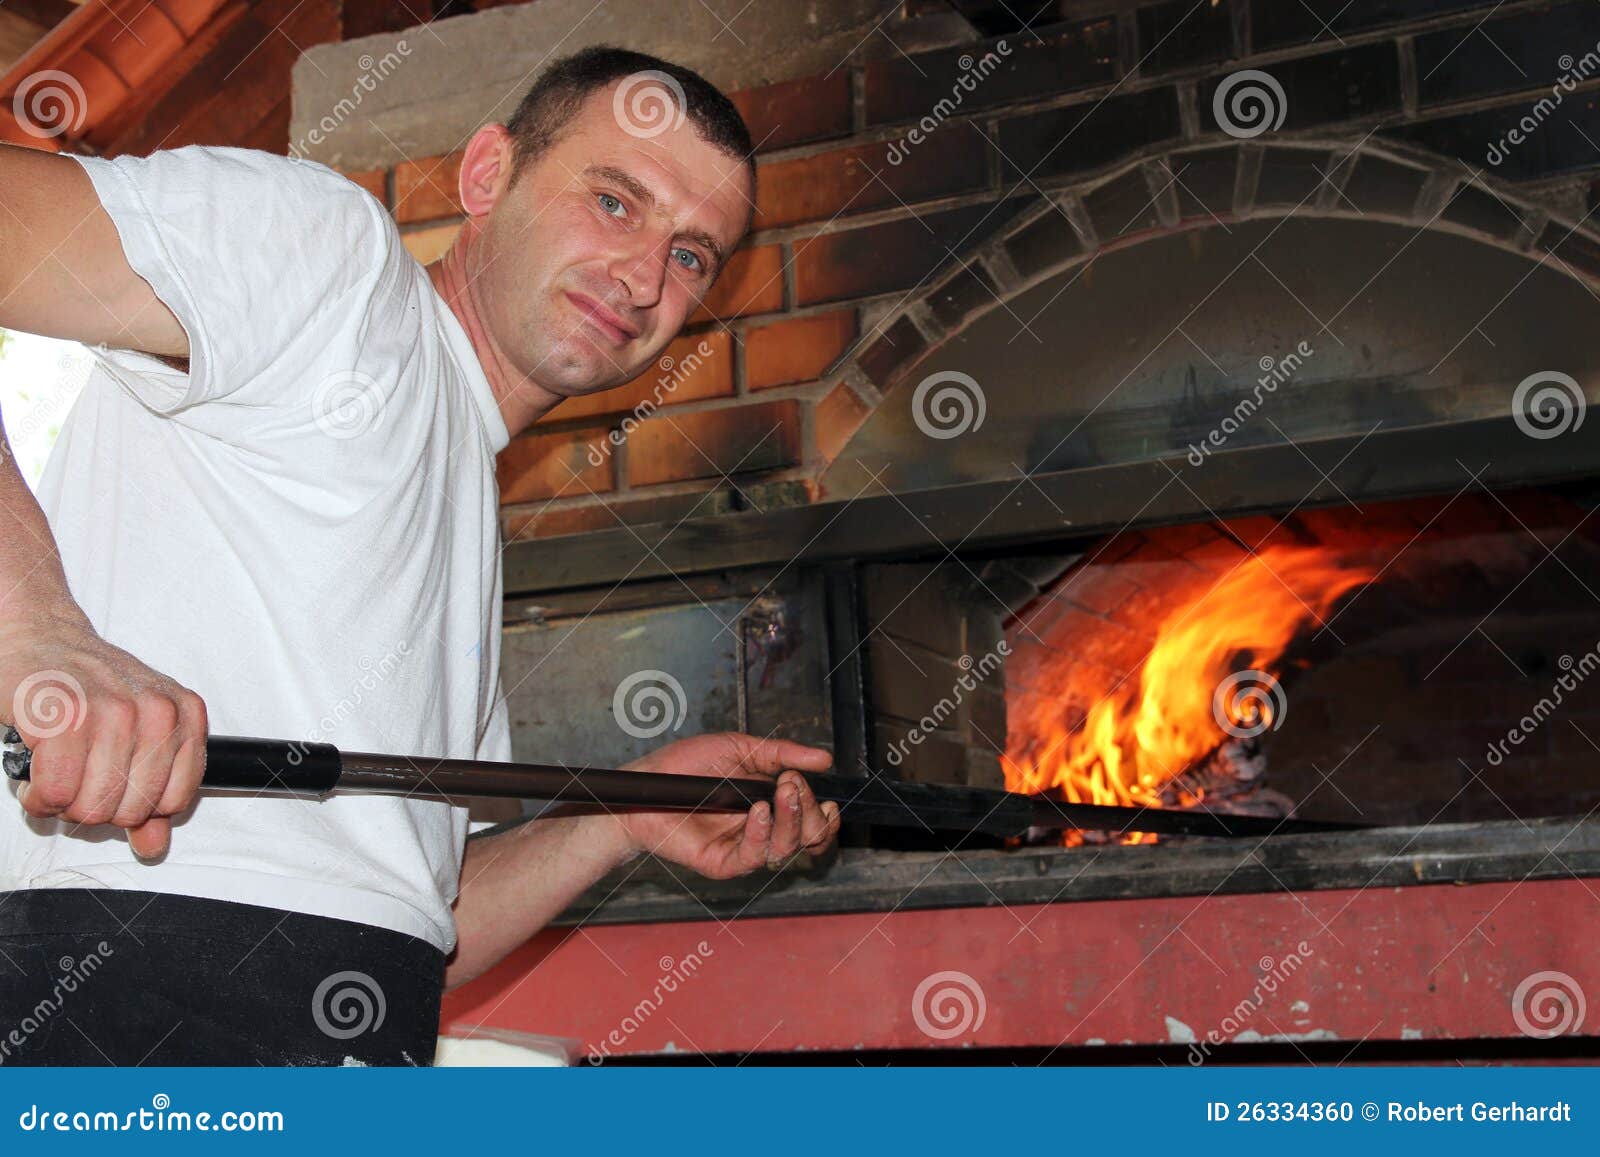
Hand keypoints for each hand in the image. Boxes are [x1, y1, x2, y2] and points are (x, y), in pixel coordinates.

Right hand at [0, 605, 207, 858]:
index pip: (172, 802)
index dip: (135, 808)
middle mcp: (157, 712)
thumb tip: (153, 845)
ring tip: (56, 772)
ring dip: (62, 802)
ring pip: (92, 807)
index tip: (112, 788)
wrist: (42, 637)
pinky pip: (56, 793)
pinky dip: (39, 797)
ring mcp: (113, 712)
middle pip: (129, 811)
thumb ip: (150, 795)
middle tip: (77, 777)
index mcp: (185, 716)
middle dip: (93, 807)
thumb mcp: (135, 735)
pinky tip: (37, 775)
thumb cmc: (87, 687)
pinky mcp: (64, 718)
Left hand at [612, 732, 840, 878]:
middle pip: (809, 838)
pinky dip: (761, 832)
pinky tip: (757, 810)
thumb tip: (825, 760)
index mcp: (771, 805)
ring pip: (787, 850)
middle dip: (811, 813)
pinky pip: (754, 856)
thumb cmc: (686, 765)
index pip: (814, 820)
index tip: (803, 780)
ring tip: (781, 793)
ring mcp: (744, 848)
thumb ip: (782, 754)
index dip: (821, 807)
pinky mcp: (723, 863)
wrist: (645, 783)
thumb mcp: (740, 748)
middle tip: (793, 787)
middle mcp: (763, 830)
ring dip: (791, 820)